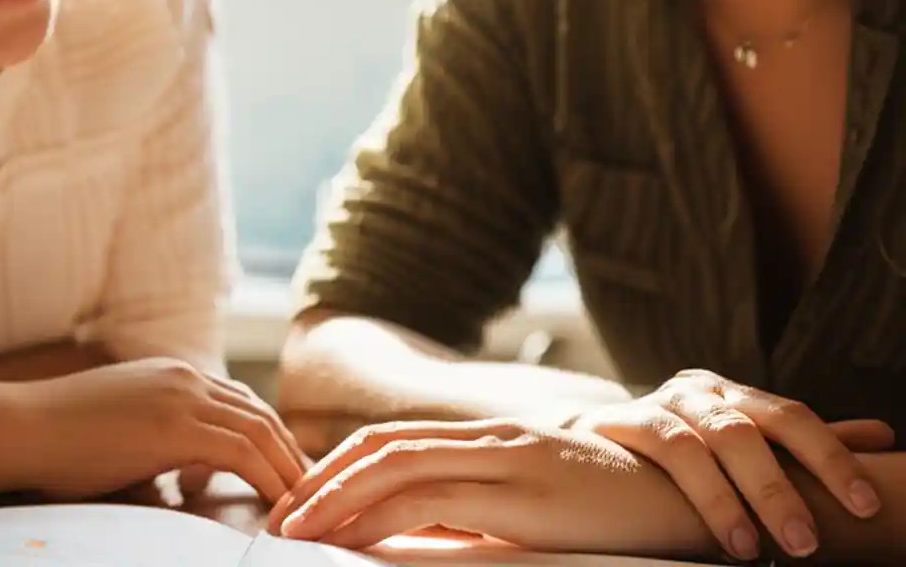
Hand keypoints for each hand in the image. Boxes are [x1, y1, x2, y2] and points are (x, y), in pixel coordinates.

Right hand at [22, 358, 307, 502]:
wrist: (21, 428)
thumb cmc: (58, 442)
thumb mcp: (122, 435)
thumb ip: (160, 446)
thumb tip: (184, 478)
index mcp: (172, 375)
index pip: (240, 402)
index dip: (269, 437)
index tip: (287, 469)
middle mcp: (185, 377)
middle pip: (259, 413)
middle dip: (290, 452)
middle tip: (312, 489)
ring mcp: (181, 396)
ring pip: (260, 431)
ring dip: (289, 469)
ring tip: (306, 505)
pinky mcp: (176, 425)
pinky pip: (243, 453)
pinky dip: (268, 479)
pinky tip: (279, 506)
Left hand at [266, 420, 714, 556]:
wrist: (695, 493)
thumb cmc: (620, 504)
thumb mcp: (540, 504)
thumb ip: (483, 510)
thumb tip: (423, 532)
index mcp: (491, 440)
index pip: (397, 442)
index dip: (343, 466)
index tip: (304, 498)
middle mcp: (491, 440)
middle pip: (383, 447)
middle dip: (324, 478)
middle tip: (279, 514)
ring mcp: (505, 460)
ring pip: (397, 466)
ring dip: (338, 496)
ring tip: (297, 527)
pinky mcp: (523, 494)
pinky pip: (435, 500)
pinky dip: (384, 515)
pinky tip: (355, 534)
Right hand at [568, 370, 894, 560]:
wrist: (584, 452)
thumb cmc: (673, 459)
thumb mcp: (742, 450)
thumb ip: (802, 446)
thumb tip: (883, 436)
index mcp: (735, 396)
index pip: (791, 417)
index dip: (831, 457)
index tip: (865, 506)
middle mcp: (699, 390)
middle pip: (753, 427)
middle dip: (784, 486)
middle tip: (807, 542)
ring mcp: (659, 401)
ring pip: (708, 439)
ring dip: (737, 497)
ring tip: (757, 550)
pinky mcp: (620, 419)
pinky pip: (666, 446)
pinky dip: (701, 490)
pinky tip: (721, 531)